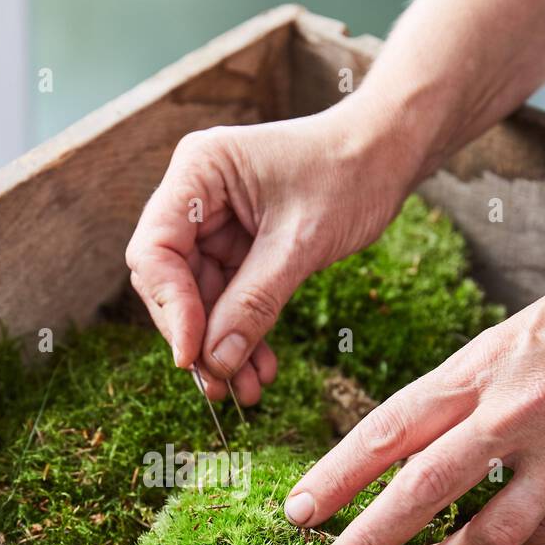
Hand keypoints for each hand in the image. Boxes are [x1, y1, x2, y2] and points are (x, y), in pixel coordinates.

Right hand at [125, 94, 415, 402]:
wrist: (387, 154)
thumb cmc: (350, 171)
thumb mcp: (301, 242)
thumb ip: (255, 301)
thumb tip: (215, 360)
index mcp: (199, 172)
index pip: (156, 249)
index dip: (169, 306)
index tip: (191, 355)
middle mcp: (196, 197)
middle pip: (171, 281)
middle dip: (196, 336)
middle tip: (218, 385)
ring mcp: (215, 224)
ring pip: (200, 300)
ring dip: (221, 348)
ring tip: (246, 390)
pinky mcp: (237, 248)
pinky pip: (229, 301)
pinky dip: (243, 335)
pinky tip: (261, 369)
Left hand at [285, 258, 544, 544]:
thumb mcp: (507, 337)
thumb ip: (456, 393)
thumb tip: (402, 448)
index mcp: (480, 368)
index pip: (389, 428)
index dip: (338, 475)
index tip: (300, 508)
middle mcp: (512, 413)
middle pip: (423, 487)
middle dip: (369, 536)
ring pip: (488, 532)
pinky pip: (538, 536)